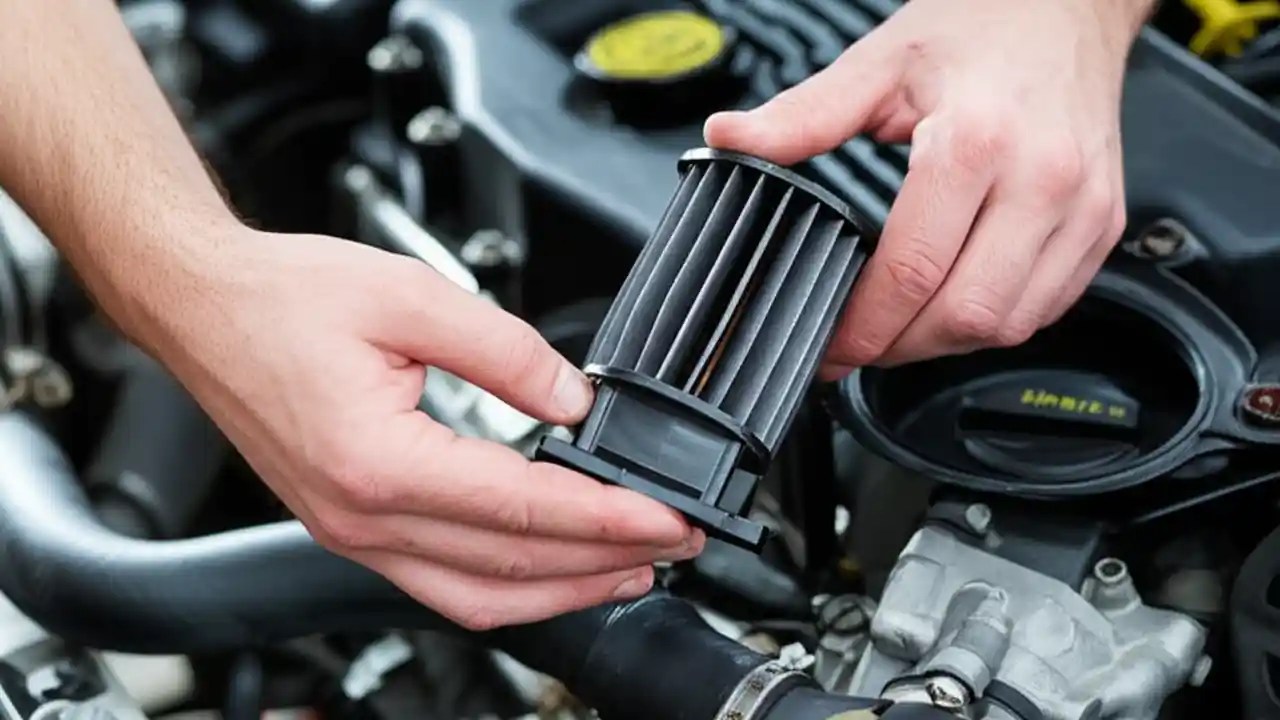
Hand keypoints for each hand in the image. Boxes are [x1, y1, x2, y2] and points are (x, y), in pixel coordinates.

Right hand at [150, 228, 702, 629]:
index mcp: (379, 463)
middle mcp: (362, 518)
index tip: (666, 516)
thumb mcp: (411, 298)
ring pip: (479, 597)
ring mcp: (352, 533)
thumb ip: (506, 352)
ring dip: (564, 590)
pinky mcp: (350, 528)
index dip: (608, 517)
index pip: (523, 509)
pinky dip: (510, 586)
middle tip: (674, 544)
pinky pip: (443, 585)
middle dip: (605, 560)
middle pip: (511, 568)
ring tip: (630, 569)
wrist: (202, 306)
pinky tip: (549, 567)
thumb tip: (574, 401)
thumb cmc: (282, 299)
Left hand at [706, 0, 1148, 372]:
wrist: (1068, 3)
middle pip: (964, 315)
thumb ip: (802, 115)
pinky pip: (1048, 308)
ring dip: (946, 343)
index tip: (830, 345)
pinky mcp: (1105, 225)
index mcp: (976, 140)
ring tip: (900, 328)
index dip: (863, 325)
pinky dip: (995, 322)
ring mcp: (1084, 208)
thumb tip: (732, 138)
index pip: (912, 270)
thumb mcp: (878, 65)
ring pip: (1009, 325)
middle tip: (857, 344)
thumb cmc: (980, 27)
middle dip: (899, 347)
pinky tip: (955, 303)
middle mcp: (1042, 179)